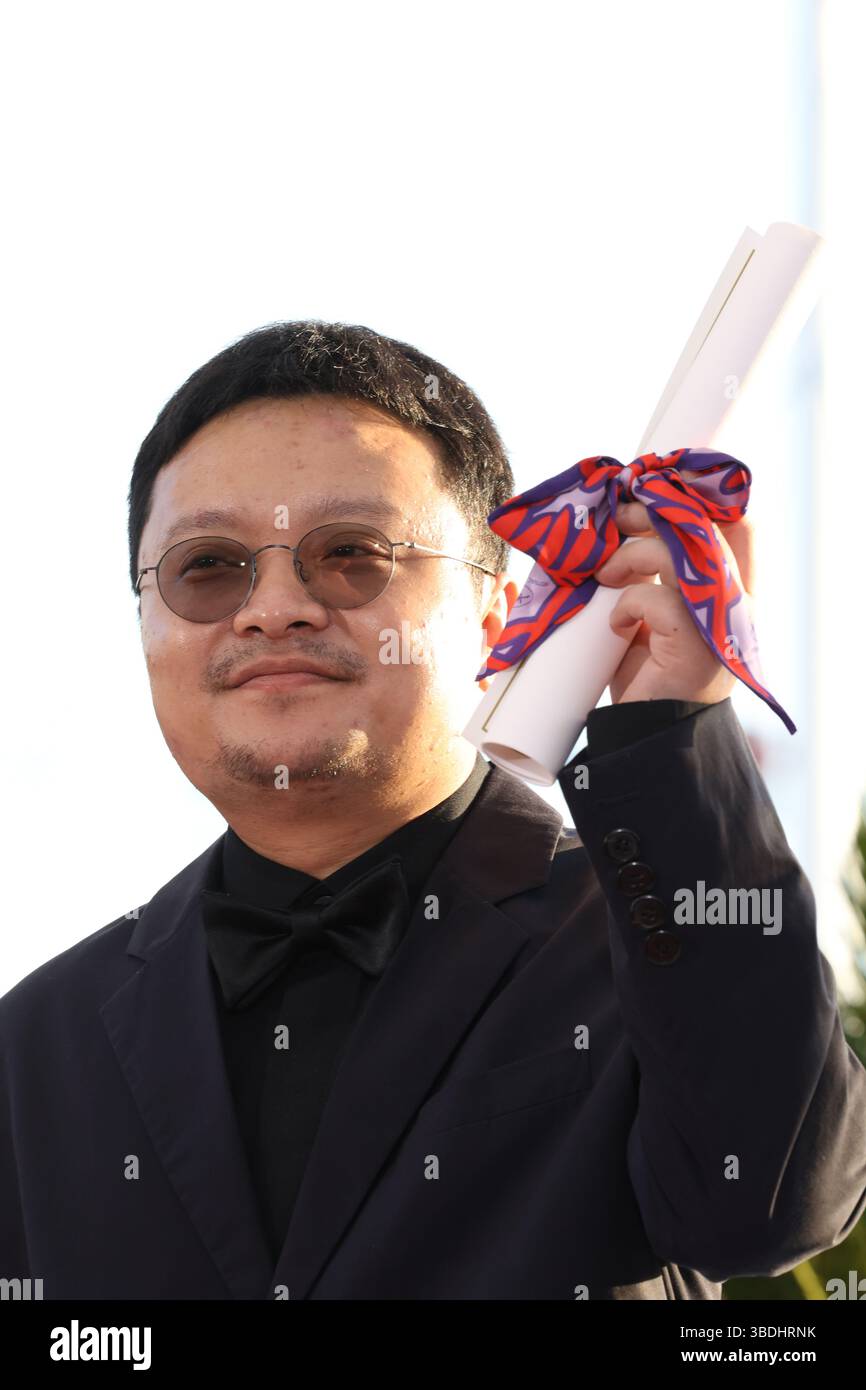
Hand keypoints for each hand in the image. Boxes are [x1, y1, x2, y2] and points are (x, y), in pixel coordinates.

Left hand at [594, 475, 755, 704]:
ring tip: (605, 574)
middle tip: (617, 519)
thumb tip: (628, 518)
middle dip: (651, 513)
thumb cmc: (650, 668)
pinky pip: (655, 599)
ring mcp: (719, 622)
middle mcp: (736, 600)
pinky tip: (617, 626)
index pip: (737, 521)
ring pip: (678, 553)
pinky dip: (626, 605)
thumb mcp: (655, 607)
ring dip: (629, 556)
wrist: (650, 730)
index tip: (651, 490)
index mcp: (733, 587)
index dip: (695, 497)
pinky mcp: (694, 645)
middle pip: (703, 526)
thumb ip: (656, 570)